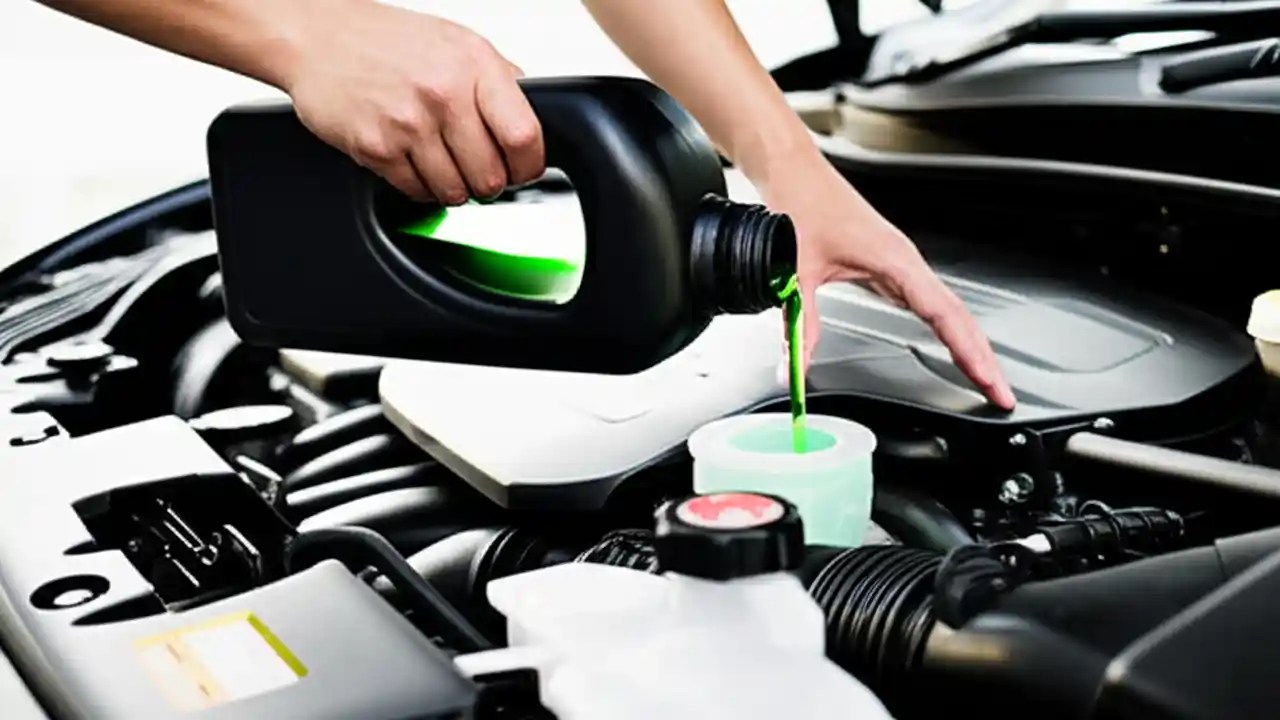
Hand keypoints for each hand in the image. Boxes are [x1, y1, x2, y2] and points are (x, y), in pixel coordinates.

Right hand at [281, 0, 544, 203]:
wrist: (318, 36)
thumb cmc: (386, 40)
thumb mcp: (455, 43)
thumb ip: (497, 79)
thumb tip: (530, 115)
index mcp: (473, 66)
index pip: (523, 136)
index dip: (528, 165)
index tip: (522, 170)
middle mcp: (444, 93)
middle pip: (490, 176)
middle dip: (488, 182)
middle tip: (476, 169)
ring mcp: (408, 123)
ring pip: (454, 192)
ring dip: (452, 188)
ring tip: (440, 162)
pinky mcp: (376, 148)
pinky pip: (416, 192)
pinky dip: (419, 186)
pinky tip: (412, 161)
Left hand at [762, 158, 1016, 410]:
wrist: (794, 172)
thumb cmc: (802, 205)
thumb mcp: (796, 274)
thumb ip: (799, 328)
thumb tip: (794, 370)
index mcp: (895, 261)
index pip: (945, 316)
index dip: (970, 353)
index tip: (989, 381)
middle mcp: (906, 263)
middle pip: (958, 318)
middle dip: (982, 358)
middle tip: (1002, 394)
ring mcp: (901, 266)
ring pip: (947, 311)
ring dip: (968, 344)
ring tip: (985, 378)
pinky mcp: (890, 268)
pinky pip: (929, 304)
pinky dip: (946, 329)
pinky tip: (951, 347)